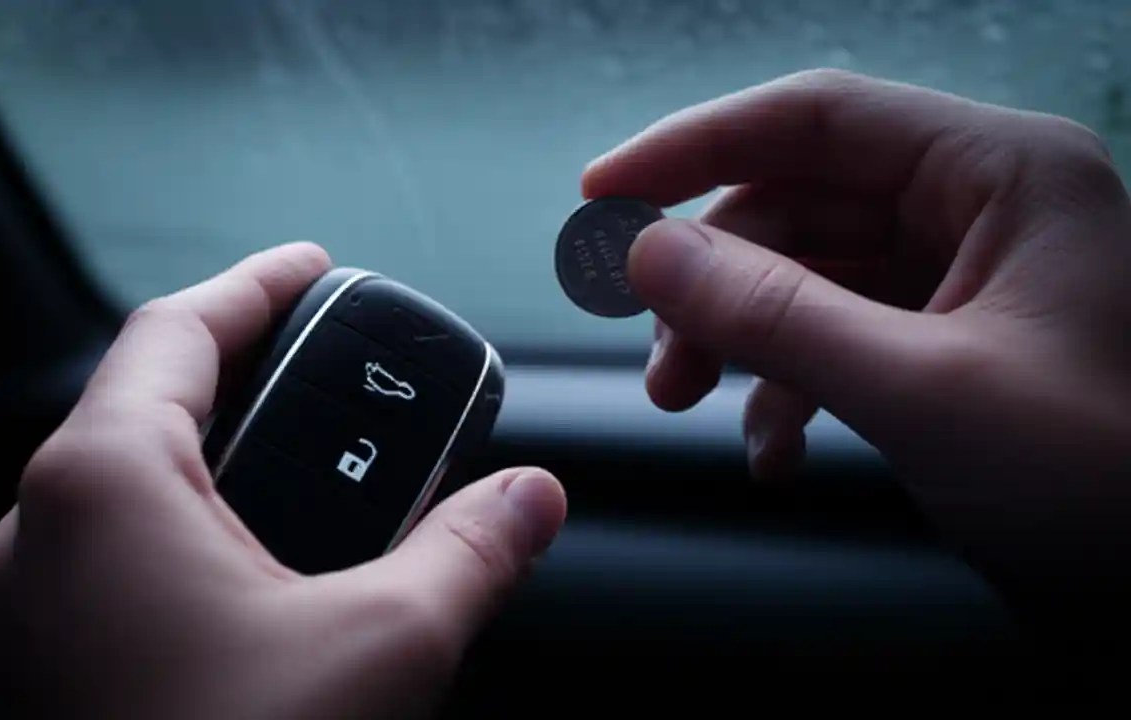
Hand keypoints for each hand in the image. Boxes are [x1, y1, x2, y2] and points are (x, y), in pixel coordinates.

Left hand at [0, 242, 566, 718]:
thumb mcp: (386, 647)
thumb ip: (470, 552)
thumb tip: (531, 501)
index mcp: (100, 489)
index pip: (176, 329)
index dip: (256, 284)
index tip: (312, 265)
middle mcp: (38, 537)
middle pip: (146, 404)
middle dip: (243, 372)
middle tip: (321, 359)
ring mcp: (32, 611)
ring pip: (127, 488)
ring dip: (217, 460)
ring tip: (306, 460)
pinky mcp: (48, 672)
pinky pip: (115, 562)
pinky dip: (189, 535)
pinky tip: (263, 574)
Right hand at [583, 70, 1130, 639]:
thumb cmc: (1106, 483)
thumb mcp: (923, 392)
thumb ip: (776, 315)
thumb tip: (648, 254)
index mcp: (1001, 175)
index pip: (815, 119)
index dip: (693, 146)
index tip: (602, 193)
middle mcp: (982, 211)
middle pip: (797, 207)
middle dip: (712, 281)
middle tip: (657, 354)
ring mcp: (966, 283)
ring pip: (806, 278)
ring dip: (738, 340)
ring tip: (689, 402)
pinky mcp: (951, 352)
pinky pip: (838, 341)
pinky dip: (788, 392)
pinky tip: (775, 453)